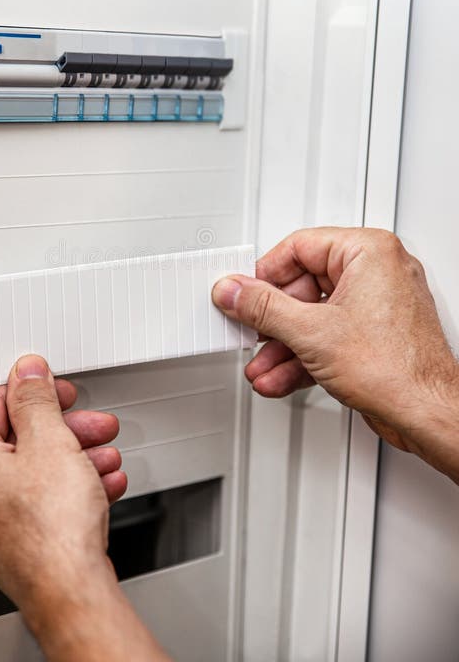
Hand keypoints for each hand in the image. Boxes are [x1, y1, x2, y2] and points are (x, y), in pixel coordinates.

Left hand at [0, 354, 126, 622]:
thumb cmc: (50, 529)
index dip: (35, 392)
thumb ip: (36, 400)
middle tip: (91, 424)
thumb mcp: (50, 441)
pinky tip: (101, 484)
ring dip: (74, 457)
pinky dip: (70, 487)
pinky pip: (39, 500)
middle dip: (64, 429)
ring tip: (104, 455)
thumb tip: (27, 374)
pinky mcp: (10, 539)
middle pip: (16, 439)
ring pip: (33, 470)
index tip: (60, 392)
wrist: (69, 590)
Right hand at [212, 227, 458, 481]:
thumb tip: (233, 291)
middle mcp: (377, 272)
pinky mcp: (375, 335)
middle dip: (272, 322)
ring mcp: (378, 305)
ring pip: (314, 317)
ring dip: (283, 346)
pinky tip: (281, 376)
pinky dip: (304, 356)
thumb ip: (262, 308)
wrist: (427, 413)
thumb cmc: (396, 369)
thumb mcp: (309, 332)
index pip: (298, 247)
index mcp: (368, 251)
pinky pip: (329, 336)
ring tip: (262, 366)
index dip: (264, 276)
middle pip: (303, 285)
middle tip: (250, 333)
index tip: (243, 295)